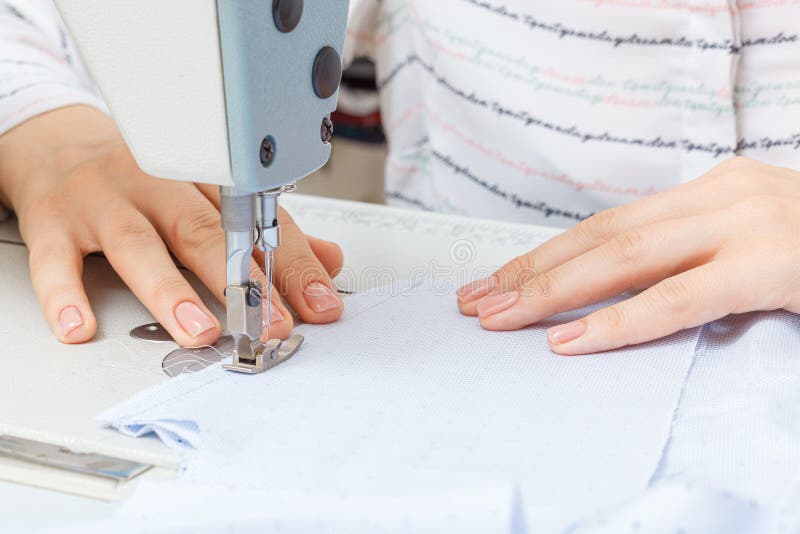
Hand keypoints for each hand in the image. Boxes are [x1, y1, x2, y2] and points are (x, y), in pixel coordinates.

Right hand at [0, 106, 343, 345]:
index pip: (258, 222)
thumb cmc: (144, 179)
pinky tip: (81, 326)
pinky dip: (65, 292)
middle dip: (244, 281)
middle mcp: (156, 185)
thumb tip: (329, 260)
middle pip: (205, 231)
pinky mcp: (53, 219)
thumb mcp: (210, 195)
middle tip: (273, 324)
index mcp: (202, 181)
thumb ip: (268, 233)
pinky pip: (57, 257)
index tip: (320, 304)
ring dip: (171, 290)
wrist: (59, 142)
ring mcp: (104, 200)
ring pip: (139, 242)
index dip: (293, 264)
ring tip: (200, 330)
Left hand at [456, 157, 799, 354]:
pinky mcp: (774, 265)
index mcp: (712, 191)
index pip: (608, 225)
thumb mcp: (747, 238)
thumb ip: (690, 254)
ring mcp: (749, 225)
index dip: (547, 253)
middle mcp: (722, 196)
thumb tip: (615, 290)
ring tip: (502, 317)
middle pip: (601, 238)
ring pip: (625, 259)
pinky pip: (679, 299)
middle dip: (532, 272)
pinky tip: (572, 341)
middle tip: (477, 301)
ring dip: (553, 291)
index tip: (499, 279)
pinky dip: (620, 322)